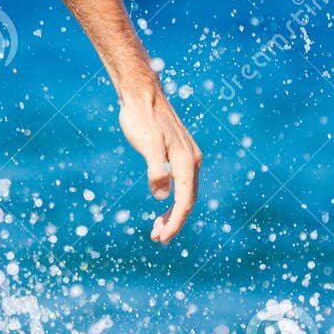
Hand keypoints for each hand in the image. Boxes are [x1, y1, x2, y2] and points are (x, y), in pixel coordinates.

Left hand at [116, 86, 201, 244]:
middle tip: (157, 239)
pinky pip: (180, 183)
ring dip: (172, 213)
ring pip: (185, 193)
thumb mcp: (147, 144)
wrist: (141, 94)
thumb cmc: (141, 118)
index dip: (175, 223)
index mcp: (187, 162)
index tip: (162, 239)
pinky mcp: (178, 154)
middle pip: (187, 200)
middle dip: (173, 222)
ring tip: (156, 229)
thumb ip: (156, 169)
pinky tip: (161, 204)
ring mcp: (186, 157)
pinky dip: (171, 199)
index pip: (185, 201)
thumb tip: (162, 196)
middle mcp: (192, 161)